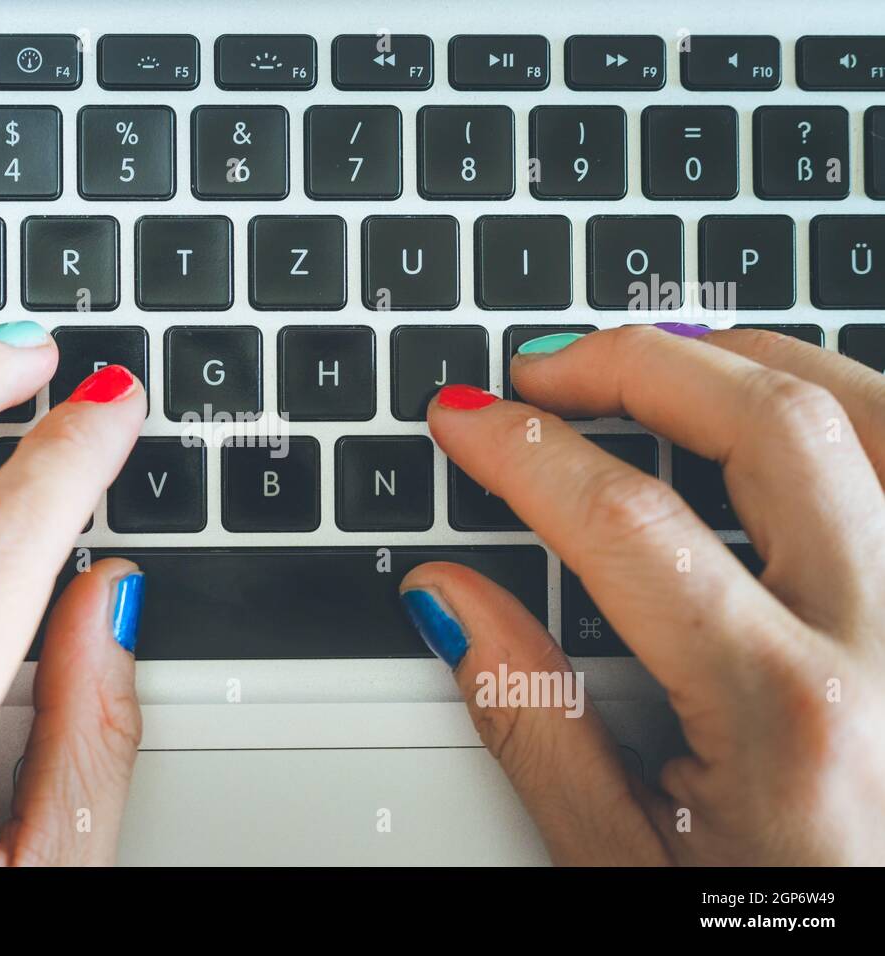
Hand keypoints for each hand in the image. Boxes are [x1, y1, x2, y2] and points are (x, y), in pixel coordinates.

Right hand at [402, 324, 884, 864]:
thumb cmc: (780, 930)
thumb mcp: (630, 867)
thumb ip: (535, 726)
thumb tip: (451, 604)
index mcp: (787, 713)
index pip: (626, 523)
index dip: (524, 452)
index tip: (469, 424)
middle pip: (766, 425)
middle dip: (632, 365)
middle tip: (545, 369)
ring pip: (870, 411)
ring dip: (749, 359)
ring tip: (656, 360)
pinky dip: (844, 405)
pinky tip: (779, 409)